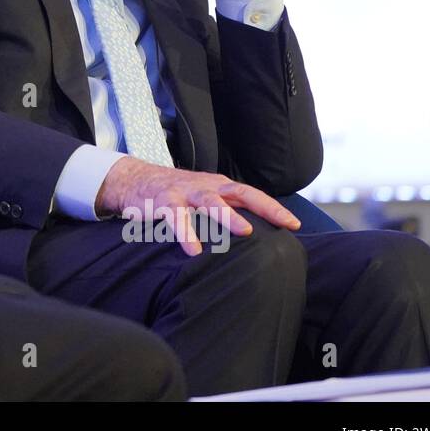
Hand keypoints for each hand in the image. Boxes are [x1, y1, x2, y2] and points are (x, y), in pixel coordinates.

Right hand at [95, 155, 300, 255]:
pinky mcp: (164, 201)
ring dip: (228, 215)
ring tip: (245, 231)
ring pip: (210, 201)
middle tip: (283, 223)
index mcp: (218, 186)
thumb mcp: (204, 197)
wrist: (134, 179)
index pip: (251, 195)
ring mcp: (185, 192)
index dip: (273, 208)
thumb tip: (255, 237)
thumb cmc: (176, 194)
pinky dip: (185, 233)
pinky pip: (176, 217)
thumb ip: (225, 210)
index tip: (295, 224)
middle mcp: (206, 186)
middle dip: (263, 207)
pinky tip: (193, 250)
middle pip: (239, 192)